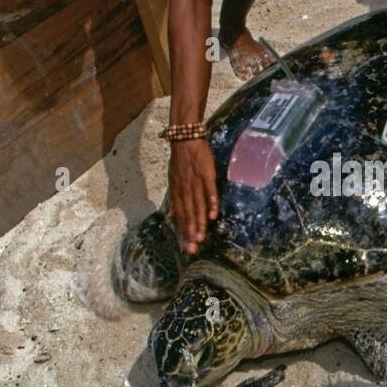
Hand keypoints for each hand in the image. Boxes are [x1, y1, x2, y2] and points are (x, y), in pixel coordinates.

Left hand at [168, 139, 218, 254]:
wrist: (186, 139)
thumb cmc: (181, 160)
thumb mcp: (173, 179)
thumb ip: (176, 197)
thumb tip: (173, 215)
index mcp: (176, 190)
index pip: (180, 214)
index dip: (183, 230)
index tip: (187, 245)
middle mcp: (184, 189)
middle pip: (188, 213)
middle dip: (190, 231)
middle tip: (194, 247)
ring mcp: (196, 182)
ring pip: (197, 205)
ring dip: (199, 222)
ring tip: (201, 236)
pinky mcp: (206, 174)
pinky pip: (209, 191)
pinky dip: (211, 203)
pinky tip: (213, 215)